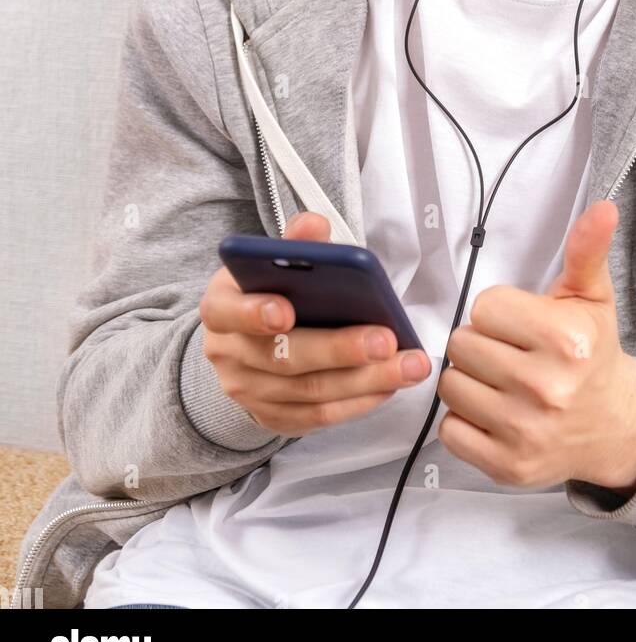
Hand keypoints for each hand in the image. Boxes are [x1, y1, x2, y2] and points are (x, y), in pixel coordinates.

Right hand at [198, 212, 431, 436]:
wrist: (244, 344)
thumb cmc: (267, 293)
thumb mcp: (270, 263)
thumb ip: (295, 242)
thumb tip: (315, 224)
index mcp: (221, 307)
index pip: (228, 311)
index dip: (253, 312)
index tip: (287, 310)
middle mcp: (228, 354)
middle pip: (284, 357)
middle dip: (339, 349)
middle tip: (386, 340)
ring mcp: (248, 391)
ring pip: (310, 391)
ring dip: (365, 380)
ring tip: (407, 365)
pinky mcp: (272, 417)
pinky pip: (318, 416)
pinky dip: (357, 403)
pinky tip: (389, 386)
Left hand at [436, 200, 635, 492]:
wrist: (615, 426)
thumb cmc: (592, 354)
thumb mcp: (592, 299)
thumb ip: (586, 251)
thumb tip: (602, 208)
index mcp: (565, 340)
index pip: (484, 307)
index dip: (498, 312)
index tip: (520, 325)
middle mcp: (546, 388)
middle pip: (460, 344)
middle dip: (480, 344)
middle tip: (509, 353)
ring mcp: (525, 431)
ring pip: (450, 385)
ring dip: (469, 380)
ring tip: (501, 381)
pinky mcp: (507, 466)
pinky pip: (449, 430)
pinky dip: (465, 421)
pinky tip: (495, 412)